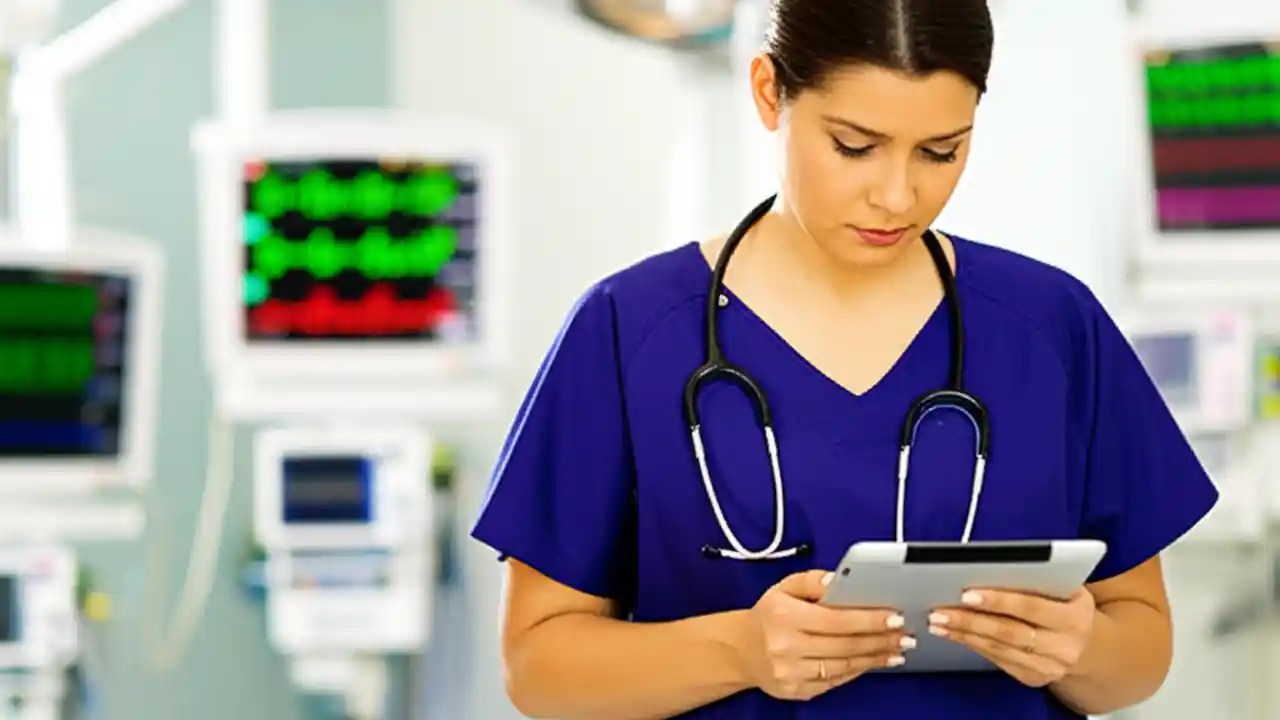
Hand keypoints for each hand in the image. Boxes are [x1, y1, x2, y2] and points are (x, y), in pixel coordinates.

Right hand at [736, 570, 913, 701]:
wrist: (740, 651)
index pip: (836, 619)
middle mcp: (787, 646)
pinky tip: (873, 661)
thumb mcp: (783, 587)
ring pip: (844, 666)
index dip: (870, 620)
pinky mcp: (797, 690)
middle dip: (881, 640)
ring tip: (897, 649)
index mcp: (784, 616)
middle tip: (906, 634)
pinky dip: (857, 671)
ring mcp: (791, 672)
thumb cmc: (768, 616)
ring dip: (875, 658)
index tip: (895, 617)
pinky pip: (835, 681)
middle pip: (845, 645)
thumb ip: (812, 580)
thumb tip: (839, 579)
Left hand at [928, 587, 1096, 687]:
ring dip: (964, 634)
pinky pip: (996, 660)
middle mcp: (1064, 646)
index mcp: (1075, 617)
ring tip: (938, 621)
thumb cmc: (1067, 604)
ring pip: (998, 648)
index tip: (967, 593)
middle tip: (940, 610)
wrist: (1089, 645)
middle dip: (970, 621)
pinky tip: (953, 634)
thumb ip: (1038, 579)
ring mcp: (1049, 667)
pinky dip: (972, 644)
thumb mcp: (1066, 588)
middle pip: (1009, 632)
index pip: (1030, 607)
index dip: (998, 600)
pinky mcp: (1033, 678)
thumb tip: (988, 565)